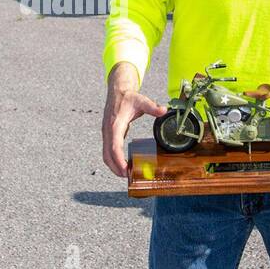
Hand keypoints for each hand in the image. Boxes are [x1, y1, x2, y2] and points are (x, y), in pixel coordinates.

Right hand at [101, 63, 167, 178]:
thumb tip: (163, 110)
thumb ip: (152, 107)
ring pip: (106, 155)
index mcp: (115, 125)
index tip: (125, 170)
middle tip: (128, 177)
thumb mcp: (142, 101)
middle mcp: (108, 131)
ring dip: (113, 166)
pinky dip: (113, 160)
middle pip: (108, 155)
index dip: (119, 160)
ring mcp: (106, 134)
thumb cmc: (128, 97)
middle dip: (116, 168)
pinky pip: (108, 151)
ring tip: (126, 174)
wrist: (117, 91)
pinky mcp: (108, 135)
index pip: (115, 147)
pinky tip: (123, 165)